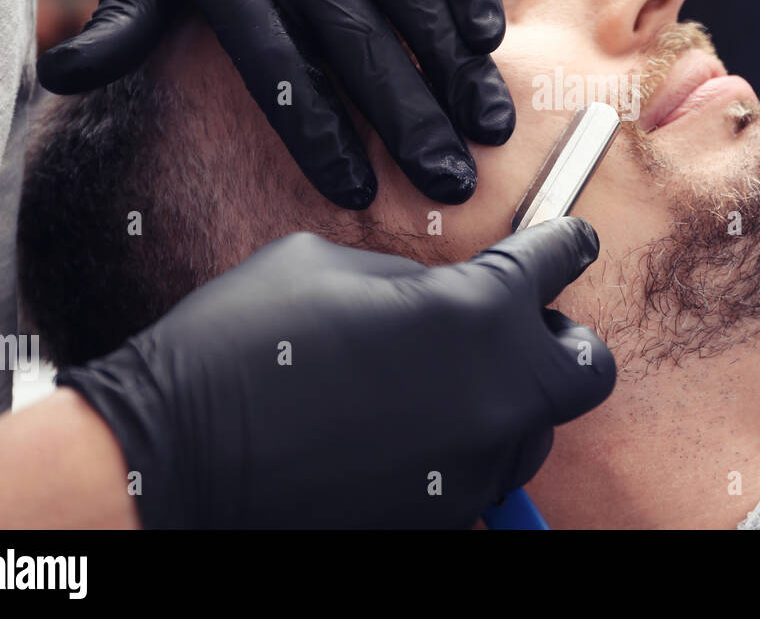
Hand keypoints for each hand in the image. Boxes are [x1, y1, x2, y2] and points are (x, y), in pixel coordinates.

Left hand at [38, 0, 513, 208]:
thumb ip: (125, 19)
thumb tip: (62, 79)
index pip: (278, 69)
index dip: (318, 134)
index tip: (359, 191)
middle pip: (357, 42)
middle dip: (408, 119)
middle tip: (449, 182)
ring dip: (453, 66)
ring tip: (487, 129)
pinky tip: (488, 40)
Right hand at [56, 218, 614, 528]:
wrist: (174, 458)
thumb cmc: (240, 344)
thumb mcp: (327, 264)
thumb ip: (411, 279)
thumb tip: (441, 295)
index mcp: (475, 310)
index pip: (555, 264)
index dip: (565, 247)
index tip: (571, 244)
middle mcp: (496, 393)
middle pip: (585, 368)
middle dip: (560, 342)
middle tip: (518, 330)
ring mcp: (476, 465)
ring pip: (533, 430)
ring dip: (505, 401)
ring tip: (442, 386)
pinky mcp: (445, 516)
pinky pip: (480, 478)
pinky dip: (459, 453)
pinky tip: (407, 435)